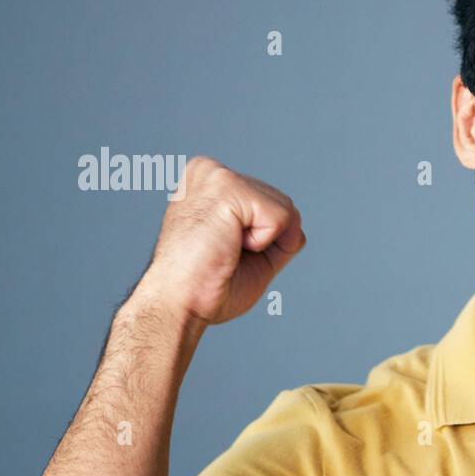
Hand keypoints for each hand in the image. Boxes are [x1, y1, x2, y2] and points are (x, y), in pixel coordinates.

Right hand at [130, 156, 306, 324]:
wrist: (179, 304)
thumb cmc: (208, 285)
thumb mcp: (253, 254)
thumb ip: (276, 232)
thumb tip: (295, 223)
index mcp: (211, 182)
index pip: (271, 205)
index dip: (265, 241)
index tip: (224, 253)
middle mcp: (210, 171)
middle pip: (283, 204)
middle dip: (269, 241)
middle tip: (225, 255)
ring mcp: (217, 175)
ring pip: (286, 210)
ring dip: (266, 243)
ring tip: (224, 249)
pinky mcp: (227, 186)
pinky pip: (282, 217)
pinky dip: (265, 243)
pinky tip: (228, 246)